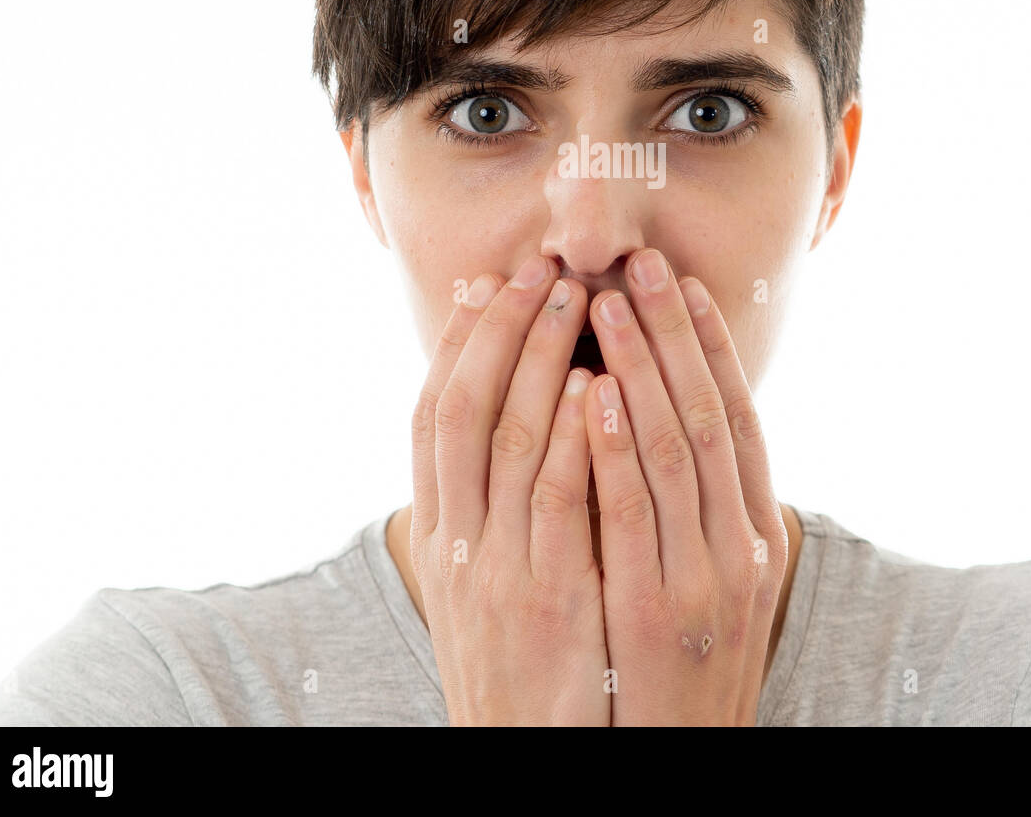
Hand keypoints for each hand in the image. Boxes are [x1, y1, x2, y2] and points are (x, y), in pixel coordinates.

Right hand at [409, 255, 610, 724]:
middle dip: (500, 332)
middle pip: (465, 411)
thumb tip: (514, 436)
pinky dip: (576, 436)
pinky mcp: (551, 599)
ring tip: (573, 295)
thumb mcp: (480, 591)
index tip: (481, 287)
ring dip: (542, 360)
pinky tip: (599, 383)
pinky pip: (561, 501)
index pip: (431, 420)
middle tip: (534, 267)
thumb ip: (488, 517)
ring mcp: (499, 570)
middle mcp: (456, 544)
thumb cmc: (515, 668)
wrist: (523, 762)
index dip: (455, 348)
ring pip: (513, 439)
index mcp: (439, 537)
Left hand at [582, 248, 788, 724]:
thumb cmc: (691, 669)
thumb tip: (679, 435)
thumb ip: (709, 513)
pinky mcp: (657, 610)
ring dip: (640, 367)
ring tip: (608, 300)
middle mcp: (742, 546)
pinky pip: (633, 511)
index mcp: (758, 533)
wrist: (683, 762)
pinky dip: (613, 446)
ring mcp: (704, 576)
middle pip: (707, 414)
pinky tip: (592, 391)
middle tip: (645, 263)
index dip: (713, 347)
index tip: (686, 285)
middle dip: (675, 333)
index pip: (738, 417)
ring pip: (673, 448)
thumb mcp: (720, 586)